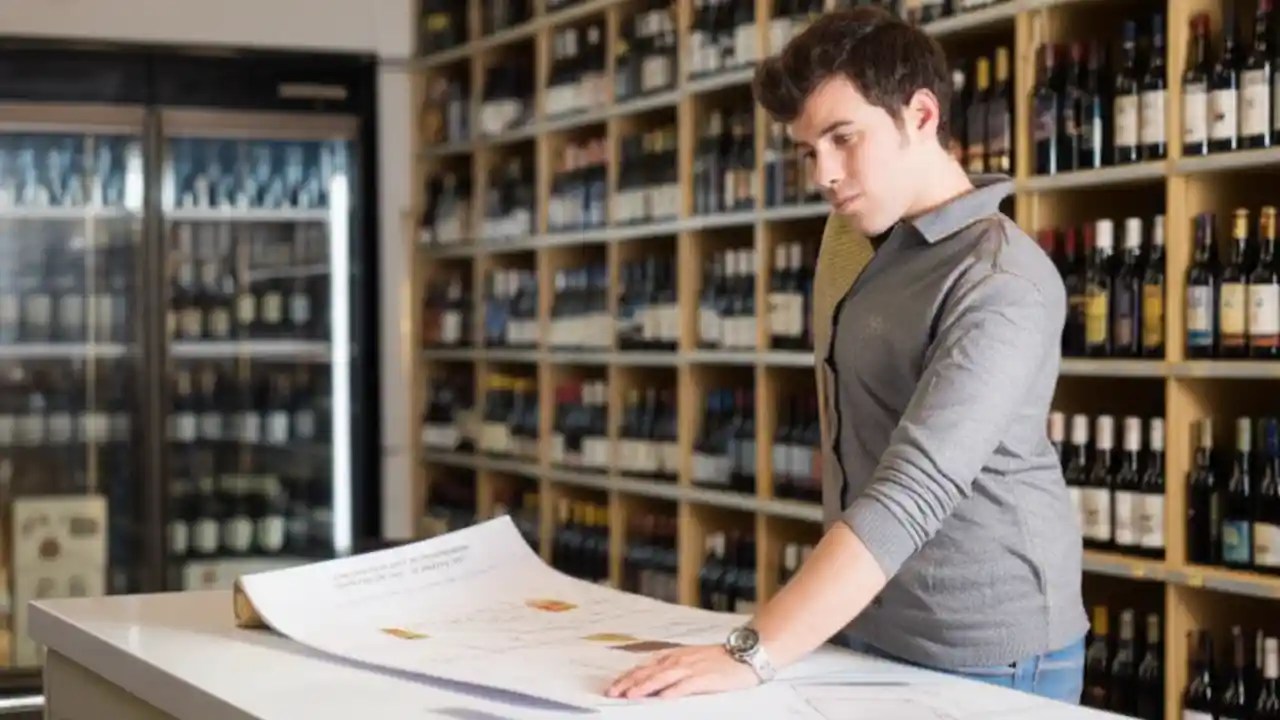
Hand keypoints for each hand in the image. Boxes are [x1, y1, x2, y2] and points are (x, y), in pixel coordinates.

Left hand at [604, 644, 759, 699]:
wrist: (746, 654)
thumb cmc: (720, 660)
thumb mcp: (691, 659)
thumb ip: (672, 667)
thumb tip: (652, 679)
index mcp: (674, 656)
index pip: (645, 666)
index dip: (628, 676)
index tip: (613, 686)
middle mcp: (679, 660)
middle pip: (649, 671)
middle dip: (629, 682)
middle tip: (613, 692)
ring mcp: (692, 668)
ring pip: (663, 677)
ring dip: (645, 686)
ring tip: (630, 695)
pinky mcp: (705, 678)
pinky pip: (685, 685)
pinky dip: (672, 691)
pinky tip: (662, 698)